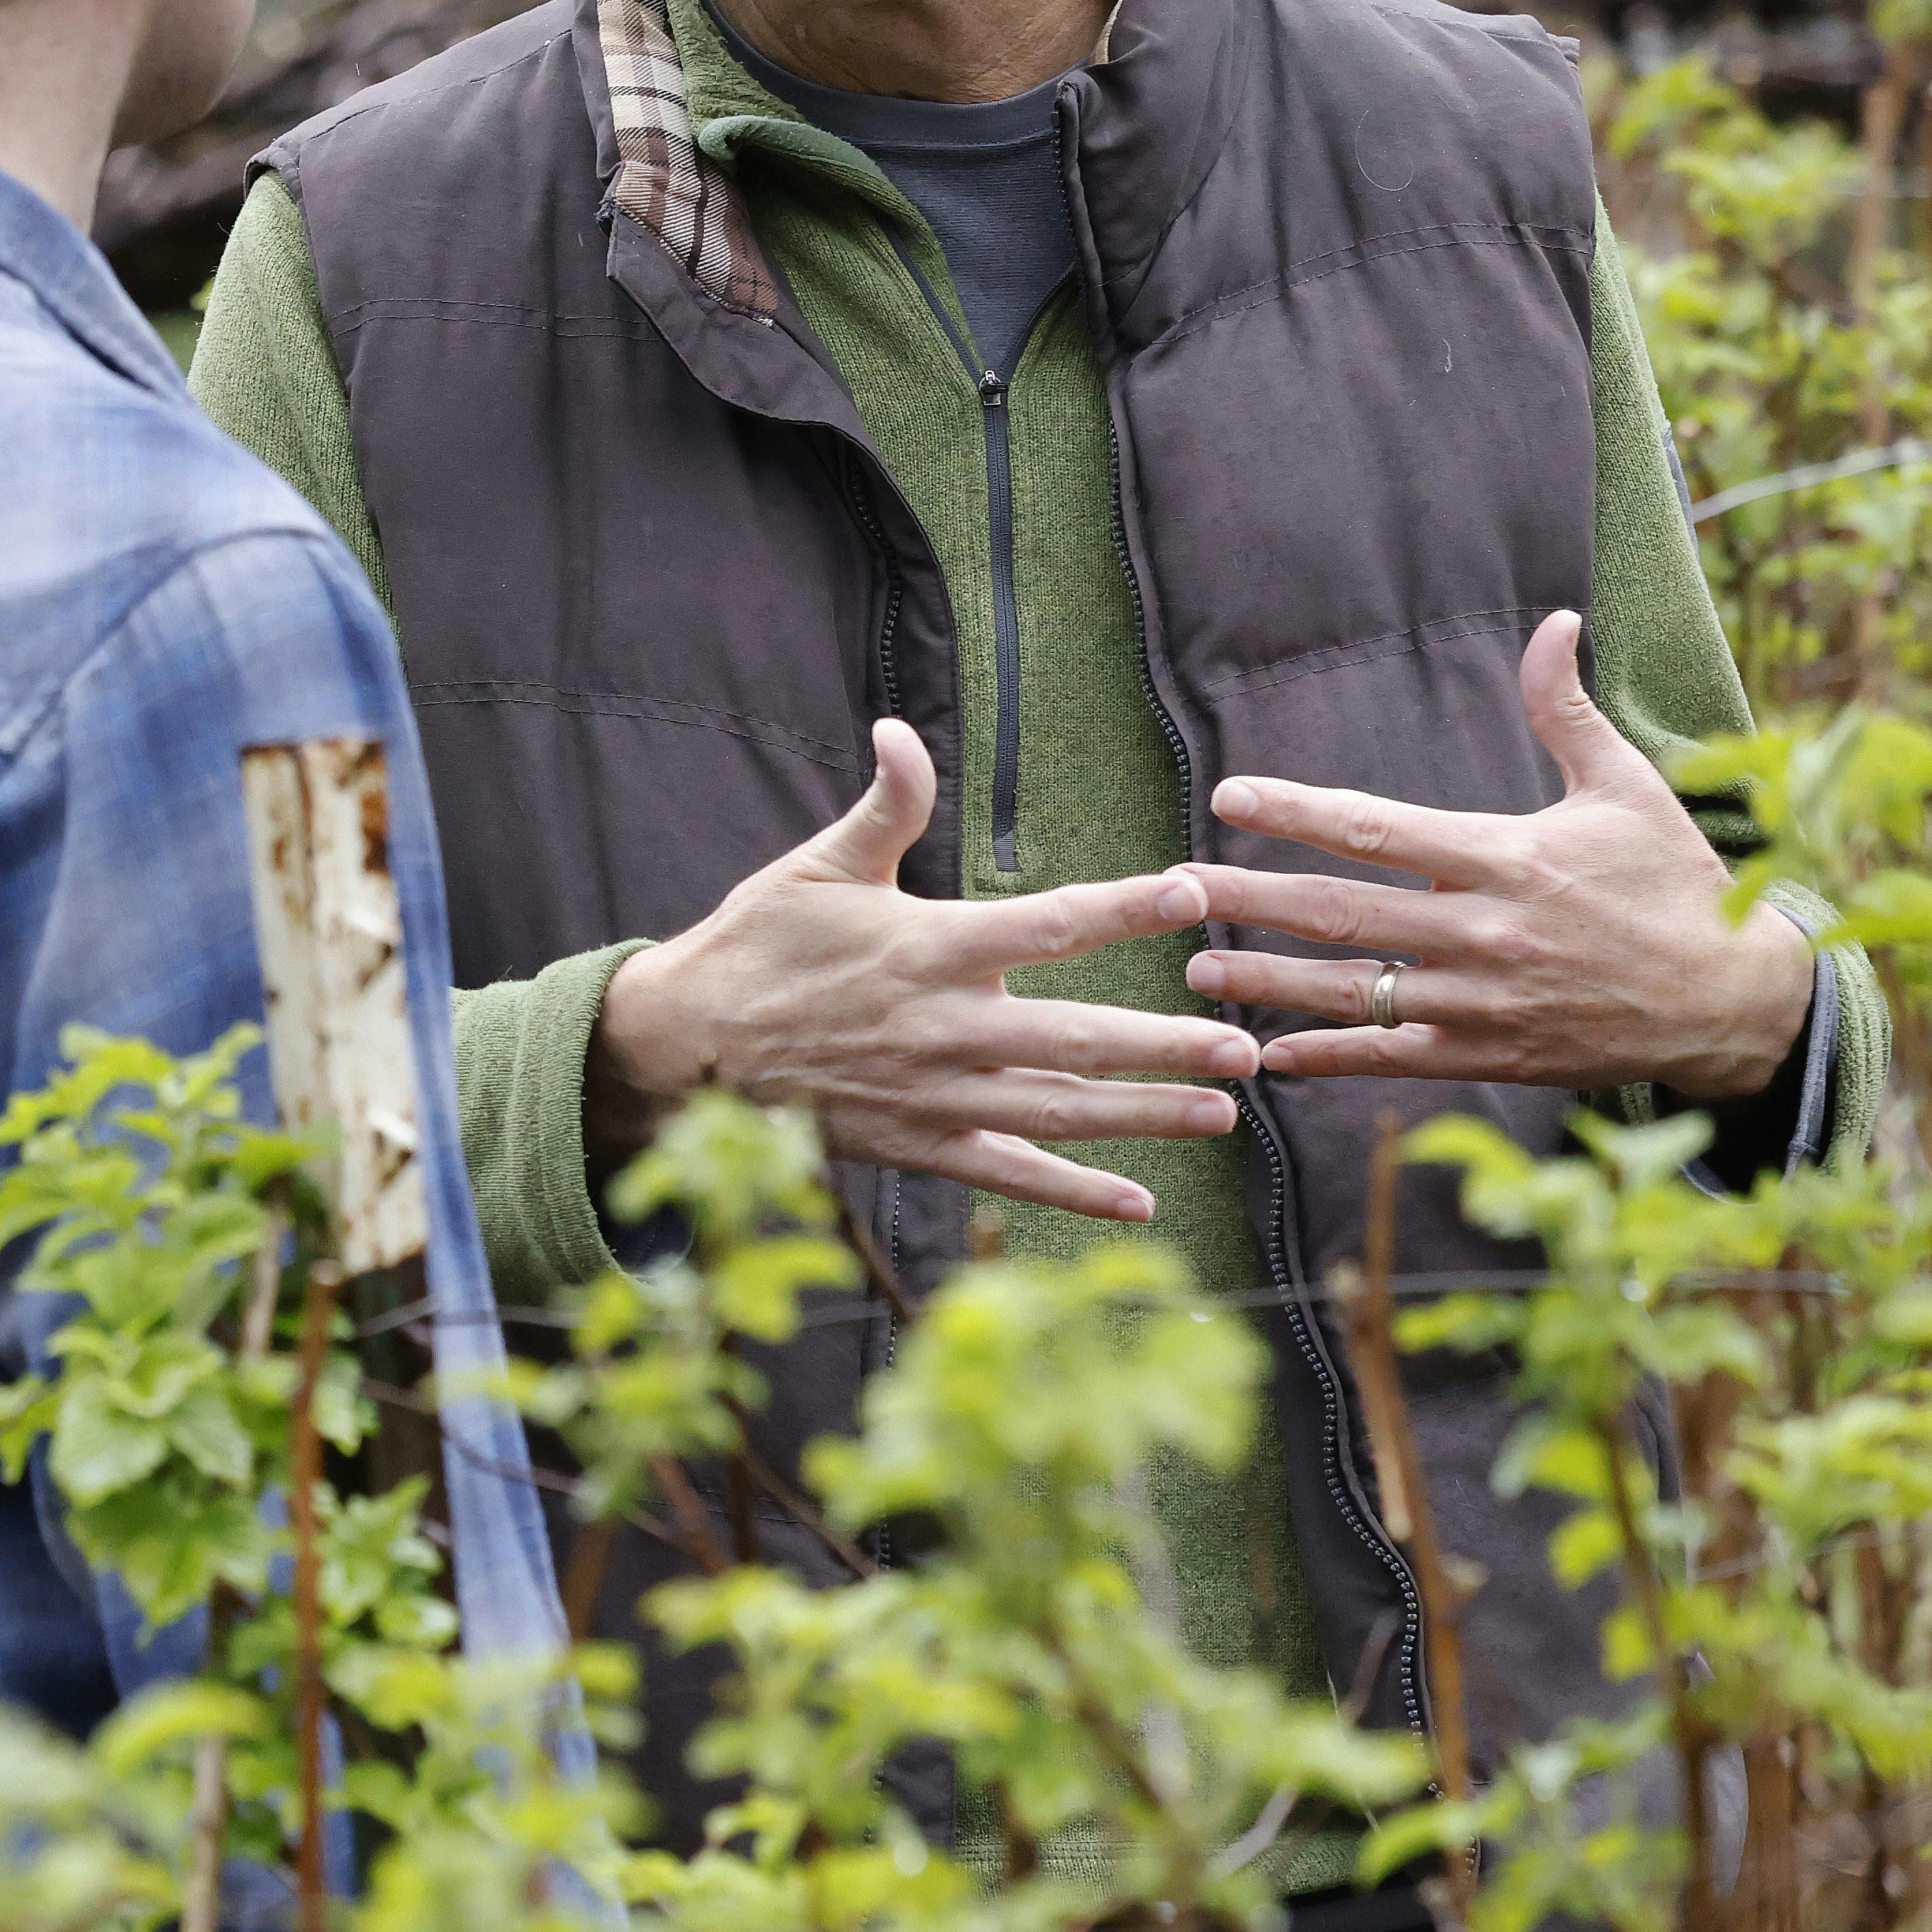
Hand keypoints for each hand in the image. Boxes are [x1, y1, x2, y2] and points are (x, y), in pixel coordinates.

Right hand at [595, 719, 1256, 1225]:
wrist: (688, 1046)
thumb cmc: (758, 945)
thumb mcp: (817, 867)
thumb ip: (882, 808)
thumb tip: (900, 731)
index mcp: (923, 948)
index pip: (1042, 924)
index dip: (1120, 907)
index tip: (1191, 891)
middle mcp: (938, 1028)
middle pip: (1070, 1037)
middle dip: (1162, 1044)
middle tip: (1243, 1045)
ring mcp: (931, 1096)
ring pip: (1054, 1111)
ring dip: (1143, 1115)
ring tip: (1222, 1112)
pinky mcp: (917, 1146)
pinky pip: (1007, 1173)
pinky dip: (1073, 1190)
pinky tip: (1140, 1200)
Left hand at [1182, 610, 1812, 1098]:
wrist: (1729, 1001)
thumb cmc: (1674, 885)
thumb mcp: (1628, 787)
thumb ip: (1567, 710)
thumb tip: (1555, 621)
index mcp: (1504, 858)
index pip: (1375, 828)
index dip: (1295, 811)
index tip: (1228, 798)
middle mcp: (1481, 931)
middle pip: (1340, 911)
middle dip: (1249, 899)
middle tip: (1173, 888)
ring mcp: (1481, 1000)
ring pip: (1350, 990)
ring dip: (1267, 980)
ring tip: (1197, 968)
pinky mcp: (1490, 1055)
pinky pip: (1391, 1056)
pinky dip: (1328, 1057)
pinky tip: (1270, 1055)